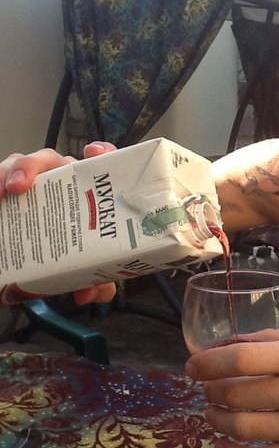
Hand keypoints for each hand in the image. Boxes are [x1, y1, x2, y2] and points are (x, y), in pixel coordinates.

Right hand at [0, 141, 116, 303]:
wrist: (44, 268)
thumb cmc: (76, 257)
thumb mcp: (90, 272)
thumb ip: (97, 282)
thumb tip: (87, 293)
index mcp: (88, 193)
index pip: (100, 164)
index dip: (101, 154)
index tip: (93, 154)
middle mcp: (61, 182)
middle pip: (50, 160)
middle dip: (33, 165)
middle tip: (20, 185)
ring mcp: (33, 185)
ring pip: (19, 165)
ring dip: (7, 173)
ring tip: (0, 192)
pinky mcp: (10, 193)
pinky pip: (1, 181)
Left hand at [186, 336, 278, 447]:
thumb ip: (270, 343)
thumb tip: (225, 348)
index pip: (241, 359)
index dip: (208, 362)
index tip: (192, 365)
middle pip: (236, 394)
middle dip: (209, 389)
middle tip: (204, 386)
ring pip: (242, 428)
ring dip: (216, 418)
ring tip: (212, 409)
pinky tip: (222, 443)